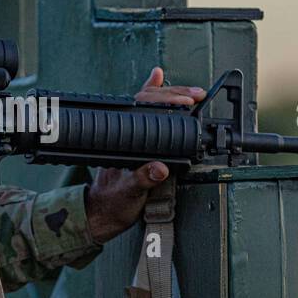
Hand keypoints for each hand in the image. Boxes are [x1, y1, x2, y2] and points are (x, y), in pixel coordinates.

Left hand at [84, 68, 205, 243]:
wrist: (101, 214)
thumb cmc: (112, 203)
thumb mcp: (130, 192)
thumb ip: (143, 179)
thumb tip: (160, 168)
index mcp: (122, 140)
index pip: (143, 108)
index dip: (166, 100)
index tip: (186, 101)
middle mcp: (124, 135)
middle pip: (148, 102)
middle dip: (174, 95)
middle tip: (196, 96)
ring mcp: (129, 139)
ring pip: (147, 106)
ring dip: (169, 96)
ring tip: (190, 92)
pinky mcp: (135, 146)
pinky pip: (147, 119)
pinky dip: (157, 103)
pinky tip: (159, 84)